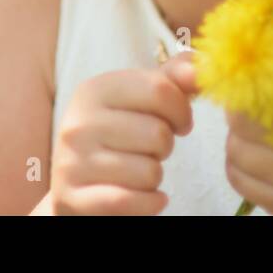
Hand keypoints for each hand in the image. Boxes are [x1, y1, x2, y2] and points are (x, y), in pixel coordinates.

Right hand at [49, 53, 194, 214]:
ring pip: (150, 172)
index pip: (160, 90)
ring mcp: (73, 162)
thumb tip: (199, 69)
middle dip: (165, 145)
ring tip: (137, 169)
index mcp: (94, 89)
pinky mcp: (74, 198)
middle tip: (150, 149)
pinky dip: (149, 203)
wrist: (75, 183)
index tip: (179, 121)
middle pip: (159, 134)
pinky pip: (132, 202)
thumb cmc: (117, 133)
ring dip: (155, 175)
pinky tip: (146, 197)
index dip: (182, 109)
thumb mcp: (139, 98)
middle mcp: (79, 123)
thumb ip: (173, 78)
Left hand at [221, 99, 272, 215]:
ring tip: (252, 131)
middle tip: (246, 105)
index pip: (260, 105)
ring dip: (236, 141)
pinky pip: (241, 184)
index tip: (247, 81)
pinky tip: (255, 153)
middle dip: (238, 115)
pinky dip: (238, 167)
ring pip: (235, 159)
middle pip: (241, 132)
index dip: (246, 90)